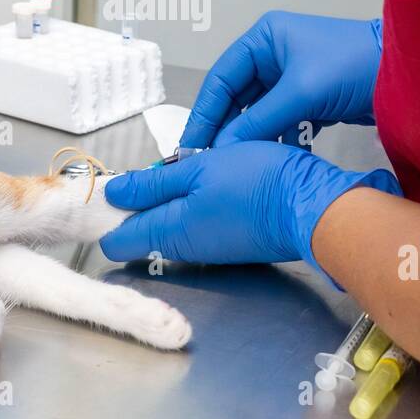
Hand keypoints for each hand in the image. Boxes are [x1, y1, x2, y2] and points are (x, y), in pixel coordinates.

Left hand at [101, 141, 400, 270]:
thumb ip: (154, 184)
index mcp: (169, 229)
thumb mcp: (199, 170)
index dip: (107, 216)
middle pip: (145, 232)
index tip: (106, 193)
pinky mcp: (233, 243)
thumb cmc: (256, 181)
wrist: (313, 208)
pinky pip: (199, 226)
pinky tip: (205, 185)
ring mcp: (211, 248)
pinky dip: (194, 207)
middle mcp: (186, 247)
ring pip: (173, 226)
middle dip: (136, 207)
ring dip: (168, 203)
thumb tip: (114, 194)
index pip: (120, 240)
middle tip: (143, 174)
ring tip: (176, 171)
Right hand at [179, 11, 382, 149]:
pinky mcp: (310, 99)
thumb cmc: (355, 65)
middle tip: (211, 160)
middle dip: (228, 129)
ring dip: (254, 138)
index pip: (222, 78)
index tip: (192, 143)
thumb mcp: (300, 92)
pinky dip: (280, 141)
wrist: (406, 76)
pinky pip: (282, 123)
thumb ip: (259, 121)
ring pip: (260, 114)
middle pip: (238, 98)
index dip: (206, 112)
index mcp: (265, 39)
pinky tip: (278, 160)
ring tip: (243, 164)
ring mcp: (292, 78)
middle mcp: (274, 55)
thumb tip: (225, 147)